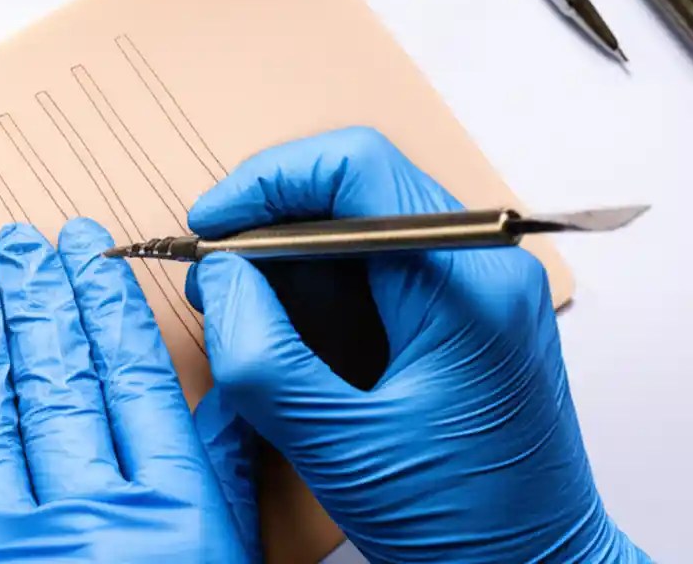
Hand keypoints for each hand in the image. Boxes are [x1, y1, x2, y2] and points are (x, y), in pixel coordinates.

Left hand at [0, 220, 260, 562]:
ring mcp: (14, 558)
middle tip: (18, 242)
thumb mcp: (230, 553)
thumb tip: (238, 383)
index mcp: (170, 510)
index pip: (133, 377)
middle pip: (58, 385)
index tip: (86, 249)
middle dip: (38, 303)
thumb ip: (227, 470)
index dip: (106, 303)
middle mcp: (88, 524)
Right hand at [187, 127, 649, 563]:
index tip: (209, 224)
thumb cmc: (464, 524)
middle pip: (356, 188)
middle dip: (269, 222)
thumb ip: (263, 357)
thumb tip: (219, 277)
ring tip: (243, 312)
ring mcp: (478, 286)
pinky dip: (320, 288)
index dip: (267, 181)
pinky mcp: (464, 311)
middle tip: (215, 274)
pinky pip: (379, 266)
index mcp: (466, 286)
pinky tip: (288, 335)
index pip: (356, 168)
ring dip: (290, 258)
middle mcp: (483, 266)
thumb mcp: (339, 447)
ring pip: (361, 224)